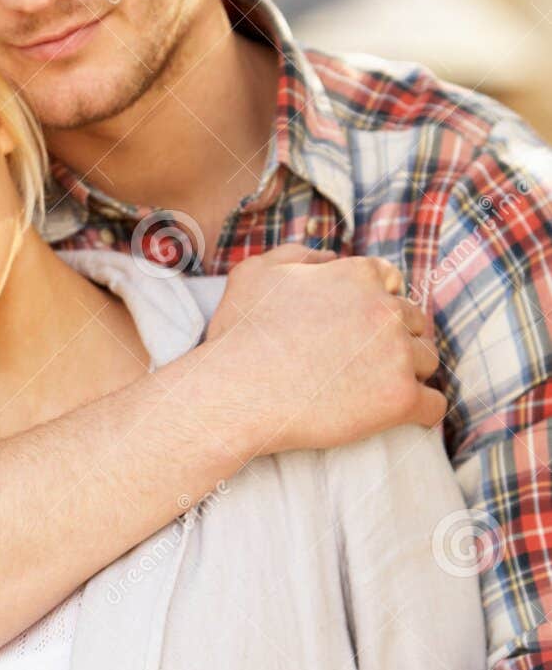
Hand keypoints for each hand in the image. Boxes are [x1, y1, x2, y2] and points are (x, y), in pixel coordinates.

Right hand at [204, 245, 443, 453]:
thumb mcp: (256, 273)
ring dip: (409, 373)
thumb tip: (330, 256)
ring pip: (426, 361)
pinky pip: (433, 404)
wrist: (236, 393)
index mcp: (358, 276)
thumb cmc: (241, 337)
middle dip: (397, 339)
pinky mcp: (399, 398)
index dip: (378, 305)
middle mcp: (385, 309)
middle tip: (369, 363)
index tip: (362, 328)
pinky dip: (421, 410)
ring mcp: (397, 354)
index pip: (392, 283)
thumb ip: (297, 254)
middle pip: (415, 322)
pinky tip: (402, 416)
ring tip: (380, 390)